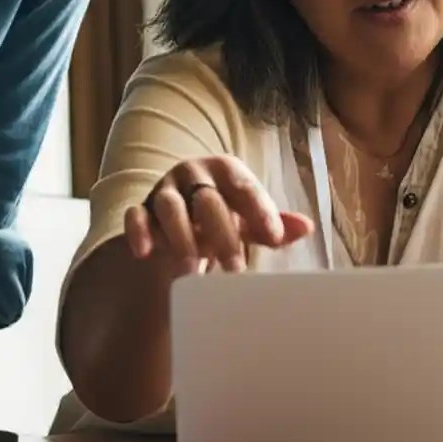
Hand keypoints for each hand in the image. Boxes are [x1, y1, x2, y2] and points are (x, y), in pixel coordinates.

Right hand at [126, 156, 314, 276]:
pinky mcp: (141, 208)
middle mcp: (193, 174)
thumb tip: (306, 227)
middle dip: (223, 235)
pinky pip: (135, 216)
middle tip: (236, 269)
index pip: (244, 187)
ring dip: (182, 238)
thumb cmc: (225, 214)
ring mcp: (165, 190)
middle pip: (208, 200)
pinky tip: (146, 253)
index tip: (274, 238)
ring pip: (171, 207)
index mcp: (226, 170)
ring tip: (192, 272)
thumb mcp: (250, 218)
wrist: (182, 213)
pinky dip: (139, 232)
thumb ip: (274, 224)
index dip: (260, 211)